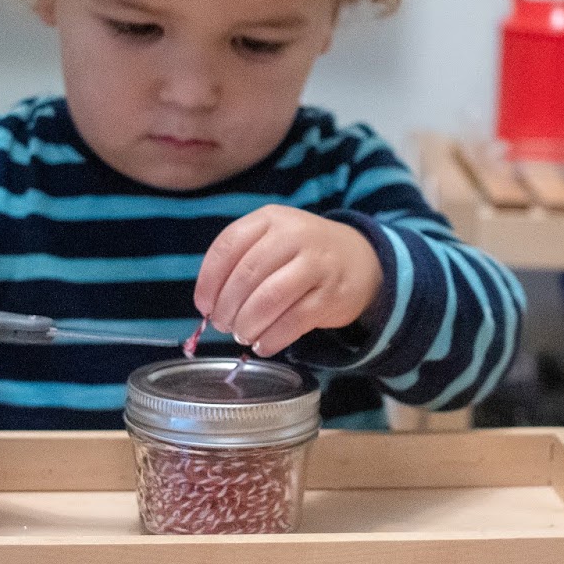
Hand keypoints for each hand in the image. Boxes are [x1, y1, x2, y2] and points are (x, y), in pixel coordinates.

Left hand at [194, 206, 382, 357]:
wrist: (360, 260)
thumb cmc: (302, 254)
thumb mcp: (273, 239)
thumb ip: (241, 261)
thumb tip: (209, 304)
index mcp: (271, 218)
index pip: (228, 245)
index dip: (208, 280)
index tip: (203, 305)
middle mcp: (295, 235)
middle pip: (246, 275)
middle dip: (227, 308)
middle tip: (223, 325)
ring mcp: (317, 264)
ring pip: (269, 299)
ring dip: (247, 324)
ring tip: (242, 335)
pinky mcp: (332, 295)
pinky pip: (293, 321)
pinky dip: (272, 338)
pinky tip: (263, 345)